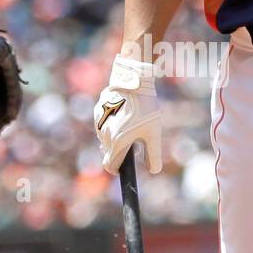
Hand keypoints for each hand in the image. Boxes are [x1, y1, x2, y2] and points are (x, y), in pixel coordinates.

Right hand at [94, 54, 161, 174]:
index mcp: (117, 142)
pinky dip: (111, 125)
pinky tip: (123, 114)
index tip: (125, 166)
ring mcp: (99, 122)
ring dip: (114, 138)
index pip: (110, 166)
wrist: (133, 82)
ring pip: (104, 138)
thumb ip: (153, 154)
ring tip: (131, 126)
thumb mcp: (153, 133)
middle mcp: (104, 135)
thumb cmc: (145, 108)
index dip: (118, 169)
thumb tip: (154, 170)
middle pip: (108, 152)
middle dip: (119, 152)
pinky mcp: (98, 110)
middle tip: (134, 142)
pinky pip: (103, 124)